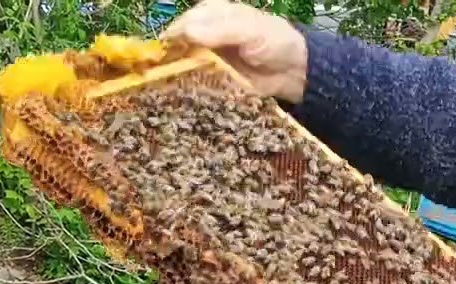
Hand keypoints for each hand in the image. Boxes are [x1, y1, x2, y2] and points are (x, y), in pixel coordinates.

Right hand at [161, 0, 308, 103]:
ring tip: (165, 88)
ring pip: (183, 65)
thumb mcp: (249, 29)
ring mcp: (208, 59)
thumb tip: (185, 33)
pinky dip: (190, 90)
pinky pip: (197, 84)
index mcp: (211, 14)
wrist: (295, 70)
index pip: (183, 23)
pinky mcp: (215, 80)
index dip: (172, 37)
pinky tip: (181, 97)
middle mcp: (204, 35)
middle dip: (169, 58)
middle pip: (178, 45)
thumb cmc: (274, 41)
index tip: (165, 52)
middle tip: (160, 74)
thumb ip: (220, 30)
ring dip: (175, 76)